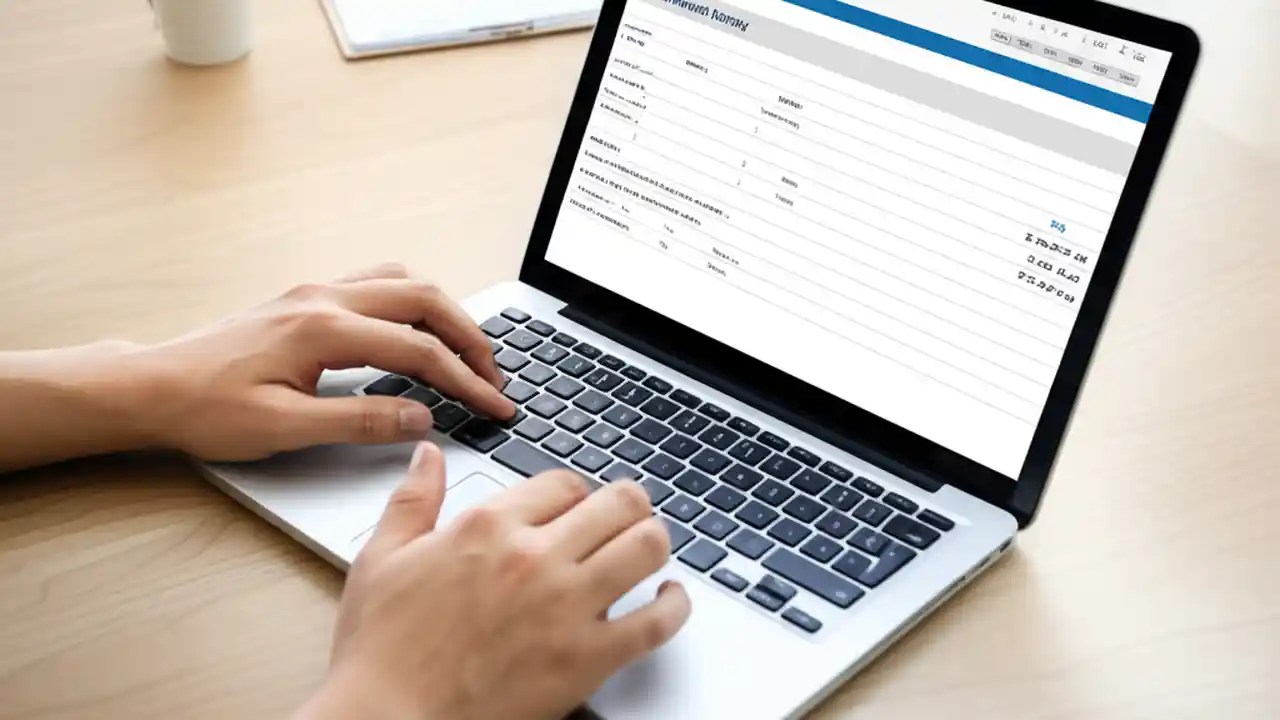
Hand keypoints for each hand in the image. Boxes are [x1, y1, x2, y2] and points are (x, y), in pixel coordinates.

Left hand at [137, 263, 515, 460]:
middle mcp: (325, 298)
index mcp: (324, 329)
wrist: (151, 387)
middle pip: (424, 299)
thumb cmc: (205, 409)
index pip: (418, 349)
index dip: (465, 379)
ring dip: (445, 313)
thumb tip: (420, 417)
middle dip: (469, 337)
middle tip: (495, 374)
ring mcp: (316, 292)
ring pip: (404, 283)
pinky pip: (378, 284)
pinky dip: (413, 304)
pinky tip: (418, 331)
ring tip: (467, 352)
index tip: (495, 403)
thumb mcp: (284, 429)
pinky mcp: (307, 299)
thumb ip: (360, 421)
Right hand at [298, 444, 691, 719]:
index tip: (576, 507)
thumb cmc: (380, 649)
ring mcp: (566, 606)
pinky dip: (674, 605)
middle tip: (627, 516)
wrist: (384, 719)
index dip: (577, 492)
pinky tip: (670, 598)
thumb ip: (413, 499)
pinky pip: (656, 622)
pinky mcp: (586, 658)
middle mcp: (534, 556)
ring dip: (654, 540)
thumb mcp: (383, 558)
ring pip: (646, 546)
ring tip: (648, 547)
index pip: (564, 482)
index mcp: (488, 525)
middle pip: (618, 502)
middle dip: (629, 504)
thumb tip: (428, 454)